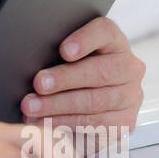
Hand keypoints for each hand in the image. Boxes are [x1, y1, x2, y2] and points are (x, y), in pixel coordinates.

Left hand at [19, 16, 145, 131]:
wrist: (89, 103)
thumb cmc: (71, 72)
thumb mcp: (66, 56)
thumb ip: (56, 53)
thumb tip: (29, 59)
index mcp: (114, 42)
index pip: (105, 32)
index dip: (85, 40)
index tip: (64, 50)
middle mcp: (128, 67)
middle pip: (100, 71)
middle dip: (65, 78)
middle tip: (38, 84)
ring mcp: (129, 96)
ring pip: (94, 101)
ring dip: (58, 106)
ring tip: (32, 108)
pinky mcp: (124, 122)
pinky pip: (94, 125)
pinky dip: (65, 124)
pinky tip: (44, 122)